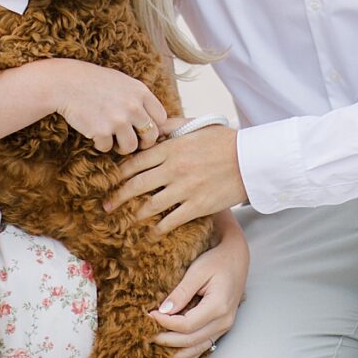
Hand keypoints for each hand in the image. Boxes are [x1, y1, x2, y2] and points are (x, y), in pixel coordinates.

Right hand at [43, 59, 168, 154]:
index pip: (161, 118)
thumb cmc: (94, 82)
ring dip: (121, 147)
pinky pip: (107, 148)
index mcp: (141, 92)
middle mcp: (133, 106)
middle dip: (142, 142)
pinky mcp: (101, 131)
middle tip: (131, 140)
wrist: (66, 83)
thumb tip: (155, 120)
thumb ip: (139, 98)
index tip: (144, 129)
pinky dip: (101, 144)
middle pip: (151, 136)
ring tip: (112, 139)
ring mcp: (118, 120)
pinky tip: (94, 132)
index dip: (154, 127)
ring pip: (131, 147)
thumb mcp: (123, 82)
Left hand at [105, 125, 246, 232]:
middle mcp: (174, 169)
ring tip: (128, 221)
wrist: (250, 160)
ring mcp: (185, 189)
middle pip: (136, 185)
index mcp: (171, 148)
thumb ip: (170, 125)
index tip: (112, 180)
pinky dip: (158, 229)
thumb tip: (150, 127)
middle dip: (118, 197)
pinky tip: (152, 233)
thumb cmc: (224, 141)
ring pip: (150, 205)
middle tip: (107, 206)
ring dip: (135, 215)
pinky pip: (170, 221)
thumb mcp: (196, 125)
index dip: (120, 173)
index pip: (135, 161)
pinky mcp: (197, 206)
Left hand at [150, 230, 248, 357]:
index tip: (150, 315)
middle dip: (166, 339)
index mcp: (218, 306)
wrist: (236, 258)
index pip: (186, 324)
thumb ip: (181, 292)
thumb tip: (164, 310)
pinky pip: (204, 345)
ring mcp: (224, 326)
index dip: (165, 323)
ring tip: (156, 351)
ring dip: (176, 351)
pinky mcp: (221, 327)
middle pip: (190, 339)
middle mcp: (223, 321)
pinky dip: (190, 355)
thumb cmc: (217, 260)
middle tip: (146, 334)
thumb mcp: (198, 270)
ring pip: (197, 347)